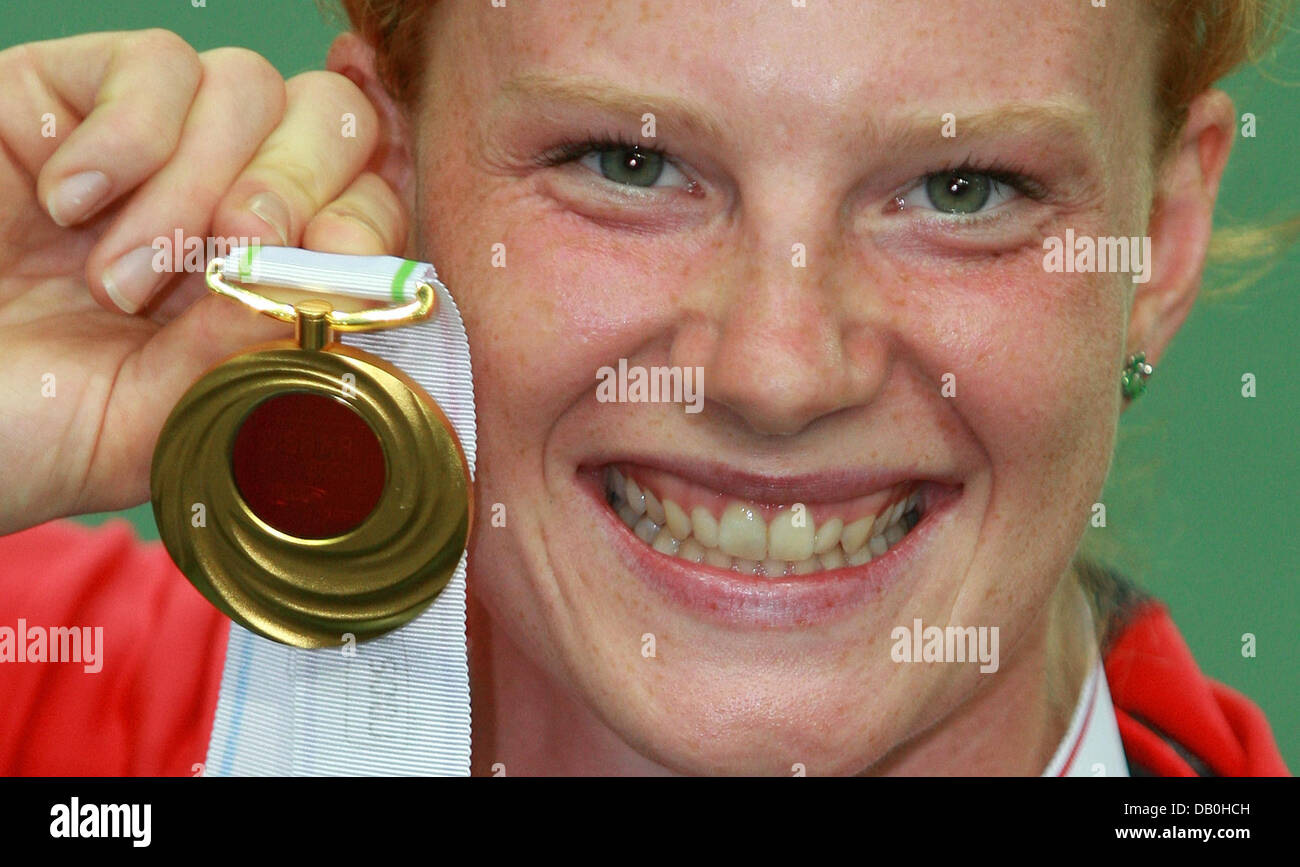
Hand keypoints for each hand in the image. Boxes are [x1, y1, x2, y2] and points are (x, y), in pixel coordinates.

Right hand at [0, 29, 407, 534]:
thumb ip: (249, 354)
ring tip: (115, 280)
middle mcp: (219, 199)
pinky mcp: (65, 95)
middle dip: (294, 189)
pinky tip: (65, 202)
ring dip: (191, 188)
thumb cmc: (26, 427)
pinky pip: (156, 62)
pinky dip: (128, 138)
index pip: (367, 204)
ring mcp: (148, 144)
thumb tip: (331, 282)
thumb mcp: (160, 419)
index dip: (367, 220)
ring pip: (248, 87)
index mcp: (262, 279)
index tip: (330, 266)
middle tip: (224, 260)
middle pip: (331, 121)